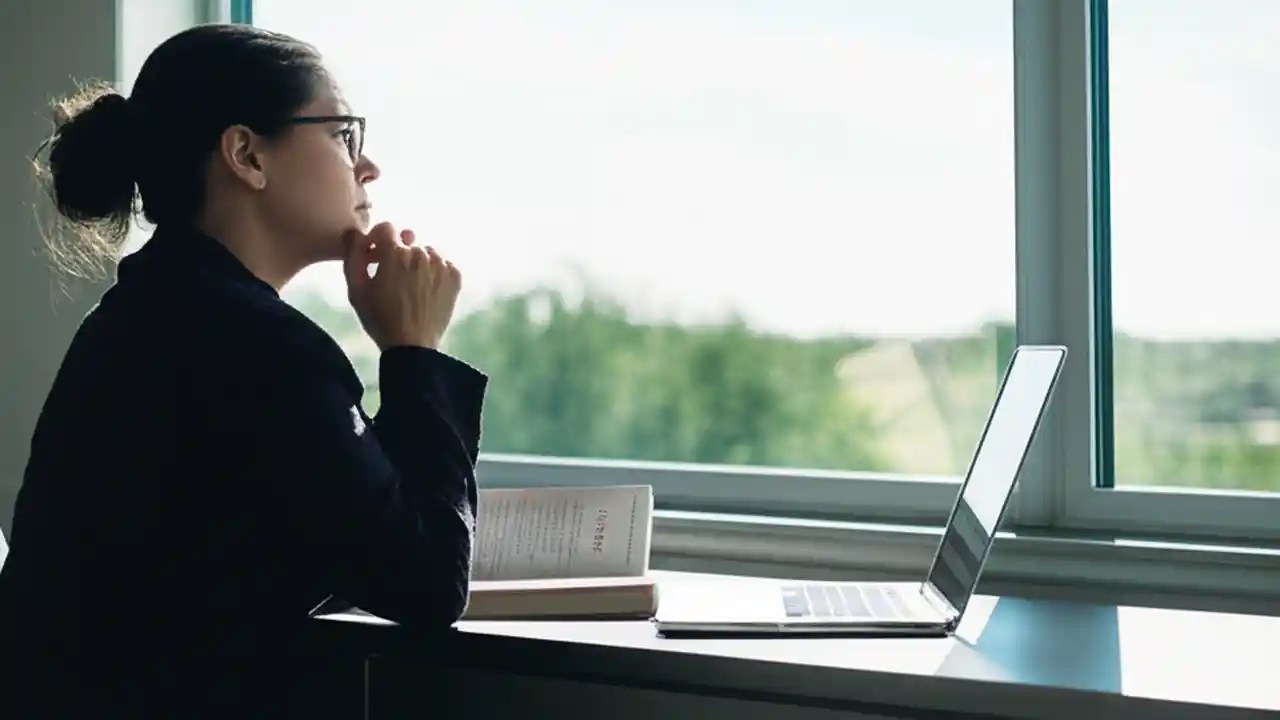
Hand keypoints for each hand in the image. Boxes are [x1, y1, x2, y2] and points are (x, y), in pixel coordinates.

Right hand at [342, 222, 461, 350]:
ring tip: (409, 287)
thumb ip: (352, 254)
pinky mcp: (455, 277)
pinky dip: (434, 272)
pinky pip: (443, 264)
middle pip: (405, 242)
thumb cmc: (380, 319)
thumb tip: (355, 231)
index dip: (377, 240)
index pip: (386, 228)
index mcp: (394, 253)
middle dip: (396, 254)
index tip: (374, 256)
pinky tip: (425, 291)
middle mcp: (420, 253)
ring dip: (416, 263)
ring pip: (425, 252)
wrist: (412, 347)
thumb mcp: (356, 288)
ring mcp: (440, 265)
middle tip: (391, 278)